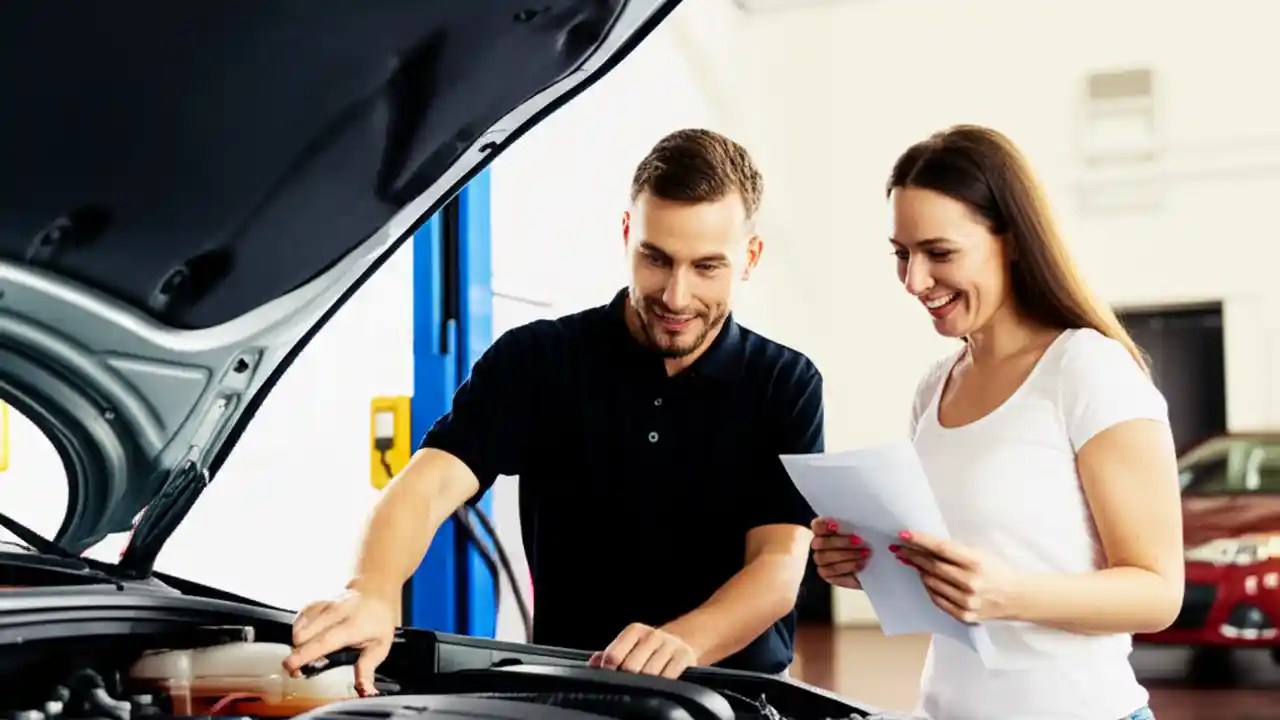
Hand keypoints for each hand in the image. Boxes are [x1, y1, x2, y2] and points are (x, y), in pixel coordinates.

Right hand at [283, 588, 398, 696]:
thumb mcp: (381, 645)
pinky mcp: (316, 601)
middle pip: (304, 635)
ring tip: (306, 653)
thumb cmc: (379, 619)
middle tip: (302, 667)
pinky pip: (298, 618)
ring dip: (297, 644)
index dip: (305, 655)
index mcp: (352, 625)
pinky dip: (298, 630)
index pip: (323, 641)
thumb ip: (367, 669)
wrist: (375, 588)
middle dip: (297, 653)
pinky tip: (306, 638)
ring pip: (298, 626)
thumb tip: (364, 689)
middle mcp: (335, 612)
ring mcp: (324, 604)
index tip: (291, 667)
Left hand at [588, 623, 698, 678]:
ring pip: (649, 674)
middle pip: (631, 667)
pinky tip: (657, 685)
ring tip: (641, 686)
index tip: (609, 677)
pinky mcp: (684, 658)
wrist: (682, 641)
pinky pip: (668, 677)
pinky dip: (660, 685)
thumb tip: (593, 664)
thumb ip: (609, 655)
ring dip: (644, 684)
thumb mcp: (629, 646)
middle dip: (626, 679)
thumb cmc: (648, 648)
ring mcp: (670, 646)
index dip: (608, 670)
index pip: (614, 654)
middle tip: (626, 684)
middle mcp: (652, 635)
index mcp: (634, 630)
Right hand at [810, 517, 869, 588]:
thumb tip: (875, 524)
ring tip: (865, 554)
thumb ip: (862, 525)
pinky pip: (834, 576)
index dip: (824, 526)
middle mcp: (819, 547)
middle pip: (821, 544)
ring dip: (846, 557)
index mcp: (824, 530)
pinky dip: (848, 569)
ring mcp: (823, 563)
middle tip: (860, 542)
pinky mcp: (830, 577)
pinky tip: (862, 565)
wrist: (878, 562)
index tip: (836, 526)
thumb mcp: (868, 529)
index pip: (817, 526)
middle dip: (841, 543)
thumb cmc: (869, 540)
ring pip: (826, 561)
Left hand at [892, 530, 1023, 623]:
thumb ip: (955, 551)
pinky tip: (924, 578)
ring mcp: (966, 602)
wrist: (1017, 597)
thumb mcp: (980, 553)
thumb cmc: (996, 570)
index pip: (941, 549)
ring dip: (919, 571)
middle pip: (932, 566)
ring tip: (910, 561)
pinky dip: (928, 588)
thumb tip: (924, 545)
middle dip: (912, 555)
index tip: (903, 535)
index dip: (920, 541)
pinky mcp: (964, 615)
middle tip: (898, 548)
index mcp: (976, 562)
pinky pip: (937, 599)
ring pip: (931, 583)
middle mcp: (970, 583)